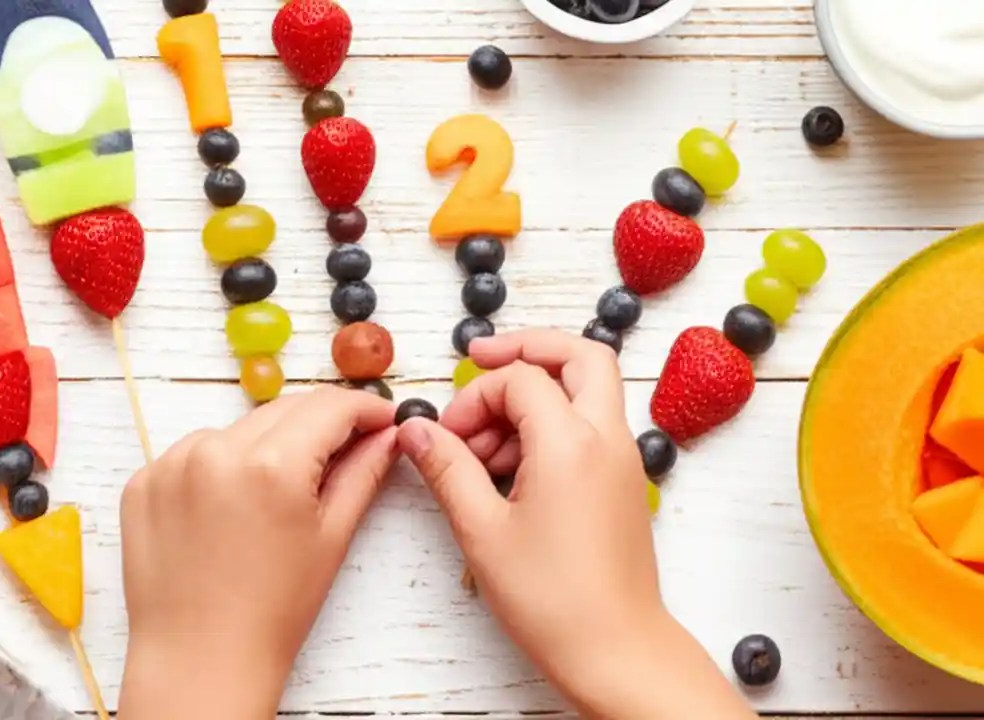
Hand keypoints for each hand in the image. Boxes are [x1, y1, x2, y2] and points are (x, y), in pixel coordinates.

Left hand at [119, 386, 397, 719]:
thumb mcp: (330, 538)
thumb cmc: (271, 612)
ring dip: (264, 445)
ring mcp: (172, 465)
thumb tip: (388, 436)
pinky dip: (218, 467)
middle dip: (319, 424)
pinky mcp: (143, 481)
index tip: (380, 419)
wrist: (200, 659)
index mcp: (271, 465)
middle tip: (342, 450)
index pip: (330, 406)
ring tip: (273, 498)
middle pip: (285, 409)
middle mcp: (216, 452)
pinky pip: (193, 453)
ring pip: (237, 428)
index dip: (364, 408)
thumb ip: (362, 474)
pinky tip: (229, 510)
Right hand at [397, 330, 754, 717]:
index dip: (475, 397)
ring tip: (485, 451)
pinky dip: (552, 426)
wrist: (616, 651)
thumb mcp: (482, 530)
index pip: (520, 379)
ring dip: (535, 396)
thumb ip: (446, 469)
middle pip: (580, 355)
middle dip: (528, 347)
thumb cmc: (554, 600)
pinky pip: (590, 428)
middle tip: (480, 358)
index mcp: (573, 443)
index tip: (446, 435)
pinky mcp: (623, 483)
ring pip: (587, 390)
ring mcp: (623, 460)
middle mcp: (608, 439)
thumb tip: (415, 431)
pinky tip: (510, 473)